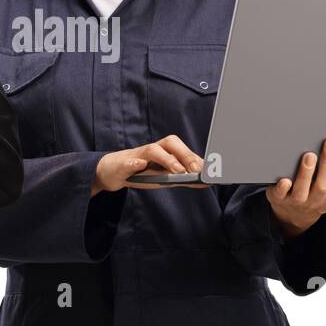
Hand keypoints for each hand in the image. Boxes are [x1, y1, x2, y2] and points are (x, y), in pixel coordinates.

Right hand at [92, 135, 214, 195]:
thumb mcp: (166, 177)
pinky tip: (139, 165)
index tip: (210, 169)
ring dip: (166, 159)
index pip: (184, 149)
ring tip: (177, 171)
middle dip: (185, 155)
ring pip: (153, 150)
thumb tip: (207, 182)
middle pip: (171, 144)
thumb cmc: (143, 173)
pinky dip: (134, 162)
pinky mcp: (124, 163)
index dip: (197, 157)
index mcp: (166, 152)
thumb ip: (185, 179)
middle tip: (196, 170)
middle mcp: (154, 149)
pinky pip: (129, 161)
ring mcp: (139, 155)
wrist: (115, 172)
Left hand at [265, 138, 325, 236]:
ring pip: (302, 189)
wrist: (292, 214)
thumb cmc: (322, 198)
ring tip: (310, 155)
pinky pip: (280, 194)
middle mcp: (317, 201)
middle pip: (324, 186)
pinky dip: (282, 187)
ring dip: (306, 173)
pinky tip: (285, 178)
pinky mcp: (278, 198)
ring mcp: (297, 200)